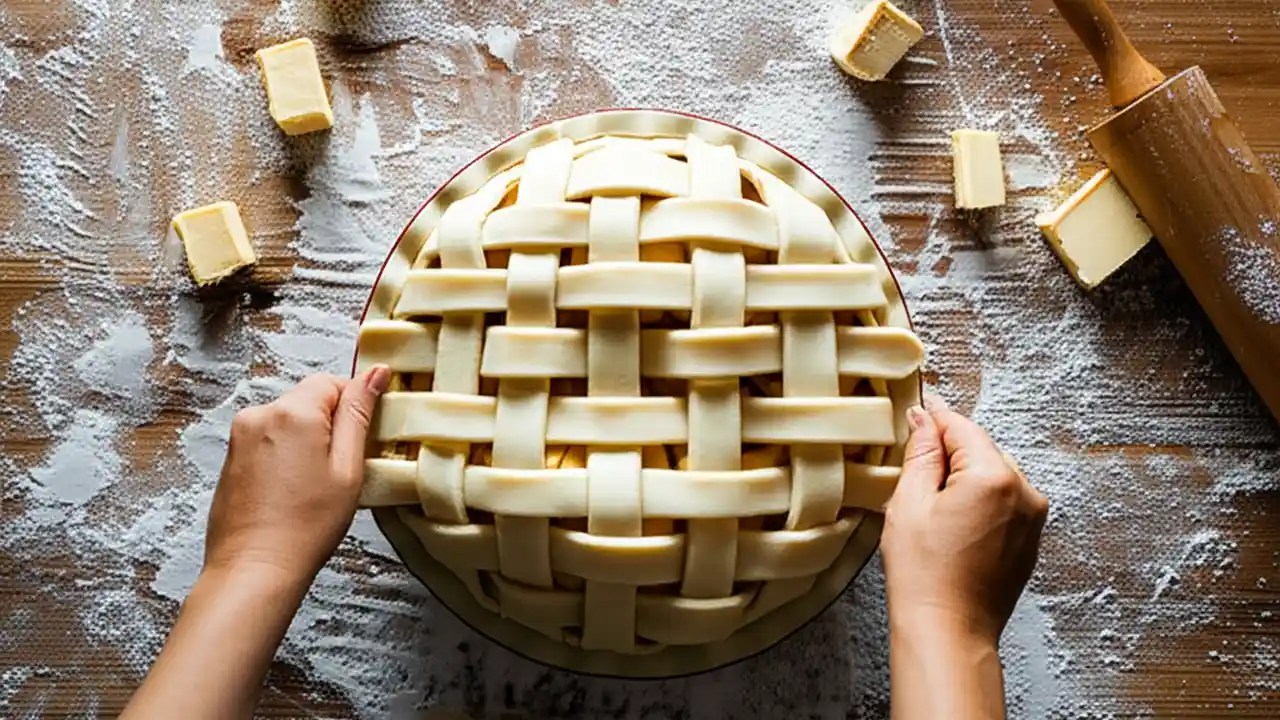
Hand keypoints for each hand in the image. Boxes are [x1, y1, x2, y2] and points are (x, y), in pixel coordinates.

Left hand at [204, 367, 389, 583]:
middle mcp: (259, 415)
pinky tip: (292, 491)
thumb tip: (375, 373)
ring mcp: (239, 437)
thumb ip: (359, 414)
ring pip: (288, 422)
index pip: (332, 382)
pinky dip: (285, 457)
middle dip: (329, 425)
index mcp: (292, 412)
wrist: (254, 569)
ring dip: (306, 442)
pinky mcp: (230, 457)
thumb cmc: (306, 526)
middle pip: (308, 400)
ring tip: (314, 485)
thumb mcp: (347, 468)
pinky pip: (268, 441)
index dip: (354, 405)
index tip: (363, 436)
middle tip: (341, 468)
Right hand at [882, 397, 1048, 645]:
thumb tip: (924, 421)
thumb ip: (922, 453)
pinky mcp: (1030, 539)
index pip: (961, 427)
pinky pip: (1003, 502)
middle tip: (913, 465)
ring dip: (964, 477)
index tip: (917, 407)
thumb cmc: (924, 574)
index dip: (934, 417)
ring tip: (931, 502)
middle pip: (981, 450)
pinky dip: (979, 501)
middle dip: (949, 451)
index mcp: (994, 477)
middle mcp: (1024, 492)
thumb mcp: (909, 503)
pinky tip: (951, 523)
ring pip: (993, 475)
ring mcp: (1033, 518)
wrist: (948, 631)